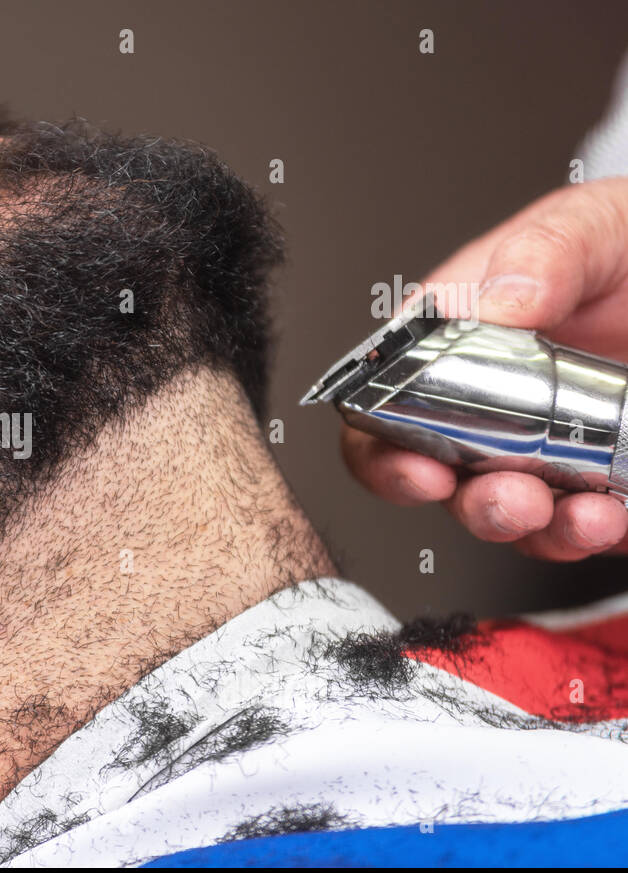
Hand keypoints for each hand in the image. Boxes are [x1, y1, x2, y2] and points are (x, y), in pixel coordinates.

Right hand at [343, 177, 627, 559]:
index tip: (420, 468)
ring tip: (582, 516)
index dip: (385, 452)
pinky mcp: (596, 482)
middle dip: (473, 503)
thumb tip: (501, 301)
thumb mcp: (591, 225)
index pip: (383, 408)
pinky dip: (594, 533)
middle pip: (440, 479)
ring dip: (538, 528)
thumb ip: (544, 252)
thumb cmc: (624, 244)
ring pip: (510, 514)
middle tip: (513, 499)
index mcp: (452, 340)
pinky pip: (580, 526)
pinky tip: (613, 516)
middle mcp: (485, 405)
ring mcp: (540, 448)